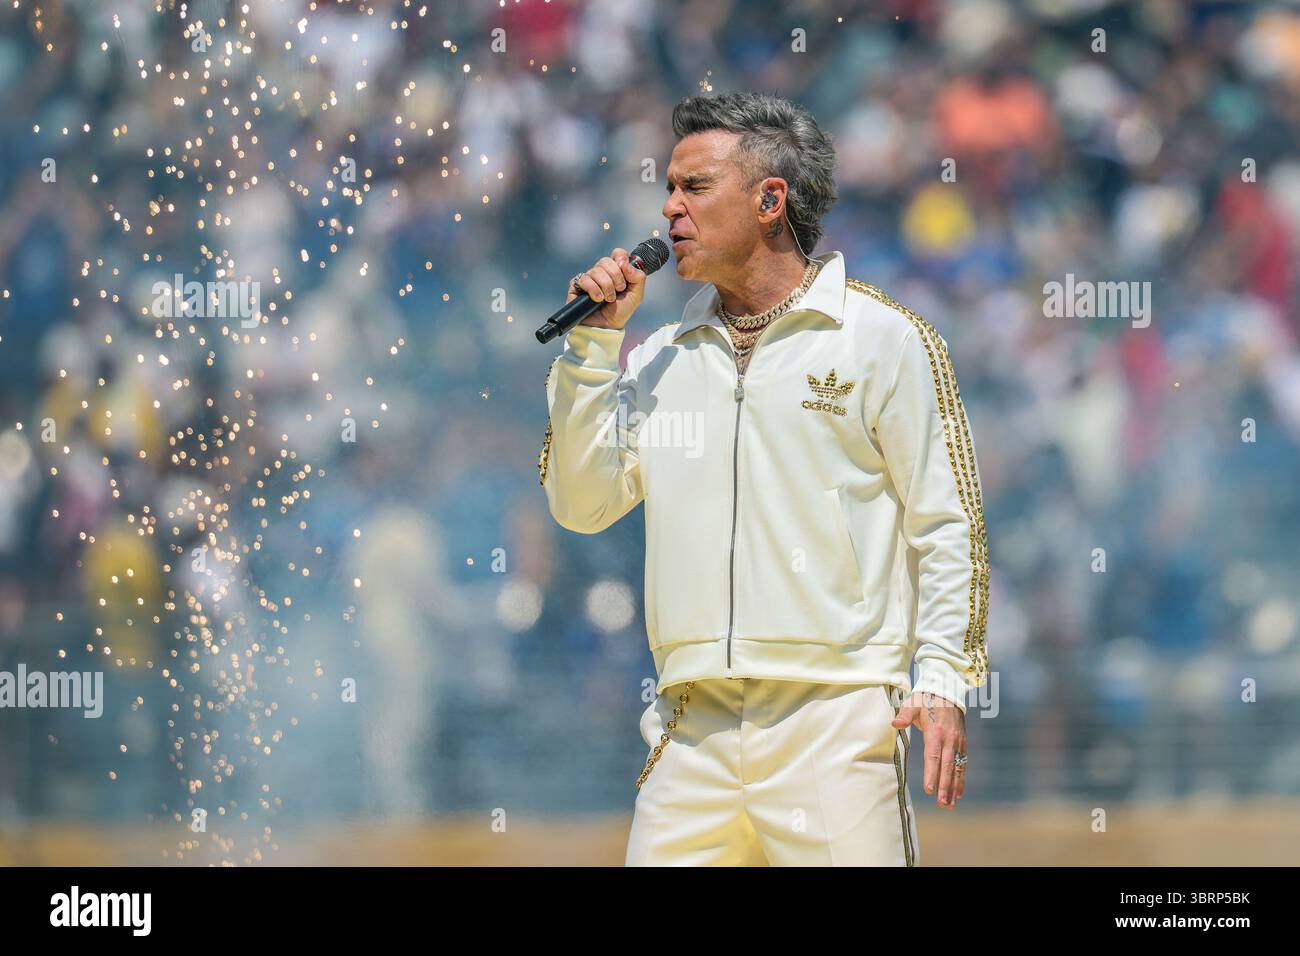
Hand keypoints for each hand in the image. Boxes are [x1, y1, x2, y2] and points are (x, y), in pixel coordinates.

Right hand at [566, 247, 646, 329]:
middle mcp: (602, 272)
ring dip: (606, 287)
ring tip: (608, 299)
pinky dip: (593, 290)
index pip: (617, 253)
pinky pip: (585, 279)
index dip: (621, 258)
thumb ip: (638, 277)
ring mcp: (589, 278)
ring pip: (596, 270)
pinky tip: (597, 299)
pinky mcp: (577, 285)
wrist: (605, 327)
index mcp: (616, 271)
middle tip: (618, 291)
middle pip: (607, 261)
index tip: (624, 270)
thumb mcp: (636, 295)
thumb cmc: (619, 312)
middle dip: (616, 277)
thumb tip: (626, 264)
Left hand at [891, 691, 966, 808]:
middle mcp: (949, 739)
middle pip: (947, 766)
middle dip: (945, 786)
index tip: (929, 789)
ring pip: (957, 768)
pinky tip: (958, 794)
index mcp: (936, 731)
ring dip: (954, 787)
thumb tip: (894, 723)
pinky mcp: (962, 744)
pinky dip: (961, 780)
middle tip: (942, 803)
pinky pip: (963, 764)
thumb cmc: (925, 700)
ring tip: (950, 805)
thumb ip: (904, 714)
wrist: (947, 692)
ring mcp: (958, 743)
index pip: (933, 756)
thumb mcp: (913, 704)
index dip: (931, 773)